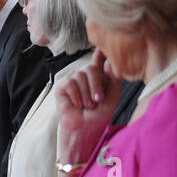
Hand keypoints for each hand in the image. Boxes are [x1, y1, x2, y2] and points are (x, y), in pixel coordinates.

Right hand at [56, 48, 119, 165]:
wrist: (84, 130)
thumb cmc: (99, 116)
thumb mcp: (113, 97)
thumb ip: (113, 79)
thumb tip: (109, 62)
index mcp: (99, 77)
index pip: (99, 60)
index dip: (101, 52)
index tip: (104, 46)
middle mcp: (85, 76)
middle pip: (91, 68)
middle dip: (96, 85)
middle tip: (98, 100)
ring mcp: (73, 80)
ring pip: (80, 76)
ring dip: (86, 94)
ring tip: (87, 106)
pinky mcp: (62, 87)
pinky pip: (70, 83)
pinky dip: (76, 96)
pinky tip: (77, 105)